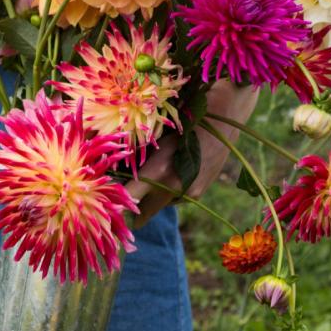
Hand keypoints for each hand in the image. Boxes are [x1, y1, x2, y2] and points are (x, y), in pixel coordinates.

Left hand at [125, 80, 258, 228]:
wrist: (225, 116)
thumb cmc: (183, 116)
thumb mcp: (155, 134)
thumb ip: (135, 156)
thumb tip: (112, 170)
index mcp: (158, 171)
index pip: (128, 201)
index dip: (115, 209)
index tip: (104, 212)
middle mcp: (173, 187)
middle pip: (142, 214)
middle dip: (132, 209)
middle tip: (120, 201)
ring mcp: (188, 192)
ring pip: (159, 205)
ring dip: (151, 199)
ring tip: (148, 179)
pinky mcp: (198, 192)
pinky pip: (174, 198)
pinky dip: (168, 191)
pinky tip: (170, 172)